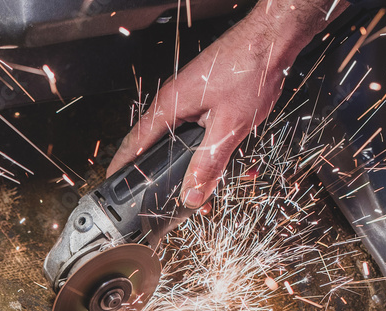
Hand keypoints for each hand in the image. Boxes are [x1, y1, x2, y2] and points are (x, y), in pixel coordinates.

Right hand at [108, 0, 343, 207]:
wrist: (272, 39)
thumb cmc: (249, 70)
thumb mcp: (229, 127)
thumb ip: (209, 164)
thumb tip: (193, 194)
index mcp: (169, 106)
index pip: (134, 142)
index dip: (122, 166)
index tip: (113, 184)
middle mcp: (173, 100)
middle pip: (155, 144)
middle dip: (161, 172)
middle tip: (159, 195)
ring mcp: (188, 98)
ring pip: (180, 139)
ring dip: (191, 161)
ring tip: (202, 182)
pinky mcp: (204, 96)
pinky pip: (197, 128)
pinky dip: (208, 146)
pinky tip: (227, 158)